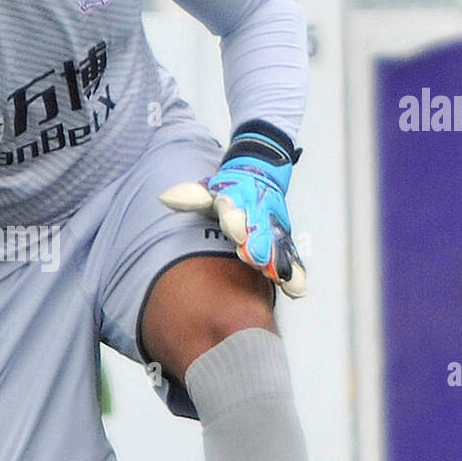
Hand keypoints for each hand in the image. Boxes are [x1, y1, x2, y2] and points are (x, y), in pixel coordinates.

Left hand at [160, 120, 306, 298]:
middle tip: (258, 260)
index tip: (237, 234)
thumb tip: (165, 198)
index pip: (235, 209)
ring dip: (278, 261)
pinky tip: (296, 290)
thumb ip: (191, 197)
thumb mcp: (210, 189)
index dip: (236, 221)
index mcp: (236, 199)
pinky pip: (291, 257)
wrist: (261, 170)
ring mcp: (273, 227)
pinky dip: (294, 273)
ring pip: (278, 244)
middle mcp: (257, 213)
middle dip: (259, 244)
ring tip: (280, 278)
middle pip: (260, 229)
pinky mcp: (283, 239)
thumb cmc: (230, 188)